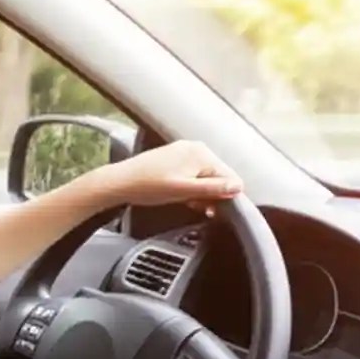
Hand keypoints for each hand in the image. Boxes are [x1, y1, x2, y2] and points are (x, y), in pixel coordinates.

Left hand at [88, 140, 242, 216]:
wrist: (121, 182)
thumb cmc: (149, 186)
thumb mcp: (185, 191)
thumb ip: (213, 189)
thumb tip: (238, 187)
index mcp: (202, 153)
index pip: (230, 177)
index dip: (226, 196)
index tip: (214, 210)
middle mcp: (196, 148)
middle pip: (218, 177)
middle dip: (212, 195)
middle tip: (199, 208)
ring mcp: (185, 152)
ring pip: (205, 178)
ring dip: (201, 194)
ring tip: (187, 202)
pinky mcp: (175, 158)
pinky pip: (193, 175)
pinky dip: (191, 188)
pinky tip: (181, 196)